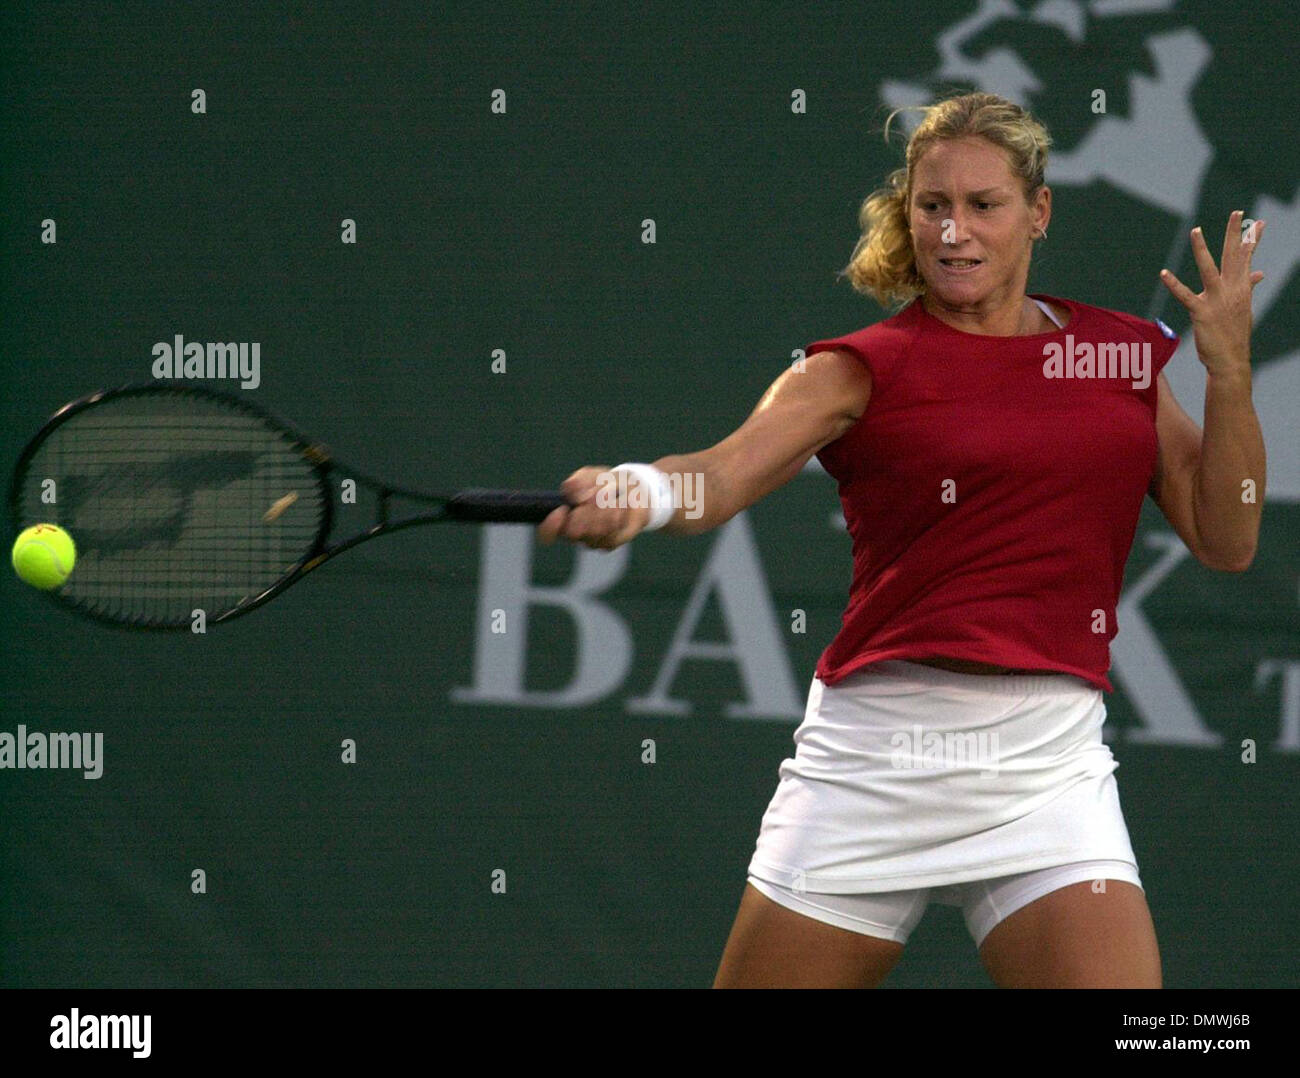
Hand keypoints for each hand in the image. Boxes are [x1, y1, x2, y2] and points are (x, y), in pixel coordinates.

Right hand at [536, 465, 651, 549]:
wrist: (633, 490)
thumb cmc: (605, 483)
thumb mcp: (591, 475)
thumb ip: (579, 481)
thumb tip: (577, 498)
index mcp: (564, 518)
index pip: (547, 533)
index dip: (552, 525)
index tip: (563, 509)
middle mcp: (575, 533)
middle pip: (572, 533)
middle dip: (585, 511)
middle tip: (595, 495)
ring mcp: (592, 541)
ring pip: (594, 532)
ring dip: (604, 510)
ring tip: (611, 495)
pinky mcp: (610, 543)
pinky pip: (611, 532)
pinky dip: (617, 513)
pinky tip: (620, 504)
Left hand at [1159, 210, 1264, 375]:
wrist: (1230, 360)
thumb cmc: (1234, 334)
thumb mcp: (1243, 307)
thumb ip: (1248, 286)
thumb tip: (1259, 273)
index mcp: (1241, 288)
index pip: (1247, 258)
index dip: (1251, 239)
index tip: (1258, 222)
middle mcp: (1232, 290)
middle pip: (1233, 256)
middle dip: (1235, 233)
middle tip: (1238, 212)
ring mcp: (1216, 300)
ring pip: (1208, 269)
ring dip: (1202, 249)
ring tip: (1196, 230)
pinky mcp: (1201, 311)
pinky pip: (1185, 294)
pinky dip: (1174, 283)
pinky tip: (1164, 272)